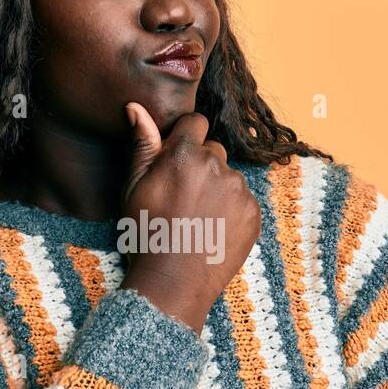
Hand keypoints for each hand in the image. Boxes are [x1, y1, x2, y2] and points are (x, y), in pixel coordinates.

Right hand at [119, 101, 259, 332]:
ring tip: (198, 218)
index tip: (177, 159)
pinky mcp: (253, 213)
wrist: (173, 281)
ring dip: (217, 189)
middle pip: (213, 151)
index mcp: (185, 154)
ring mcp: (239, 190)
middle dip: (200, 165)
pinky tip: (213, 229)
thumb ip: (142, 144)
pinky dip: (231, 211)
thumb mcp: (134, 187)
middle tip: (184, 196)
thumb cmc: (146, 233)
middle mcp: (217, 166)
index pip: (196, 123)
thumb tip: (136, 107)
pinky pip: (243, 200)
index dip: (185, 138)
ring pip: (228, 177)